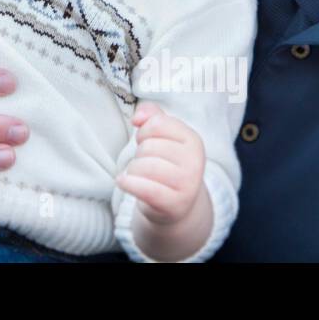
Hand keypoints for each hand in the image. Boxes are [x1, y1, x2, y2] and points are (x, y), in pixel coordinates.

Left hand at [115, 101, 206, 224]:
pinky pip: (143, 189)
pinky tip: (123, 182)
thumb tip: (137, 118)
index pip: (157, 123)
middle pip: (148, 147)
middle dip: (139, 154)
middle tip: (147, 163)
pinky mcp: (175, 204)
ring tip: (140, 176)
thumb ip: (151, 114)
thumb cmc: (166, 164)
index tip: (147, 141)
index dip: (144, 131)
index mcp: (193, 140)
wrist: (177, 204)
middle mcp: (195, 162)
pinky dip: (127, 183)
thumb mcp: (163, 135)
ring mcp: (187, 185)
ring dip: (133, 170)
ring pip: (142, 167)